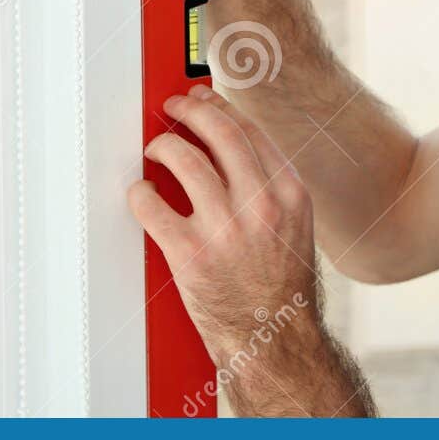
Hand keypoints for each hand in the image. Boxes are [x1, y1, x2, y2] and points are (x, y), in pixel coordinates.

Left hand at [127, 85, 318, 363]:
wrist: (277, 341)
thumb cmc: (284, 288)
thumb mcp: (298, 226)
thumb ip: (272, 186)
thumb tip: (235, 149)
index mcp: (291, 193)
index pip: (250, 130)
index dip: (221, 106)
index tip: (204, 98)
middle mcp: (261, 204)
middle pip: (219, 132)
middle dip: (191, 110)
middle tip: (174, 108)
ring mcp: (225, 229)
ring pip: (184, 159)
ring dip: (163, 146)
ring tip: (156, 149)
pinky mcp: (191, 254)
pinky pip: (153, 206)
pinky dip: (140, 193)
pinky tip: (142, 192)